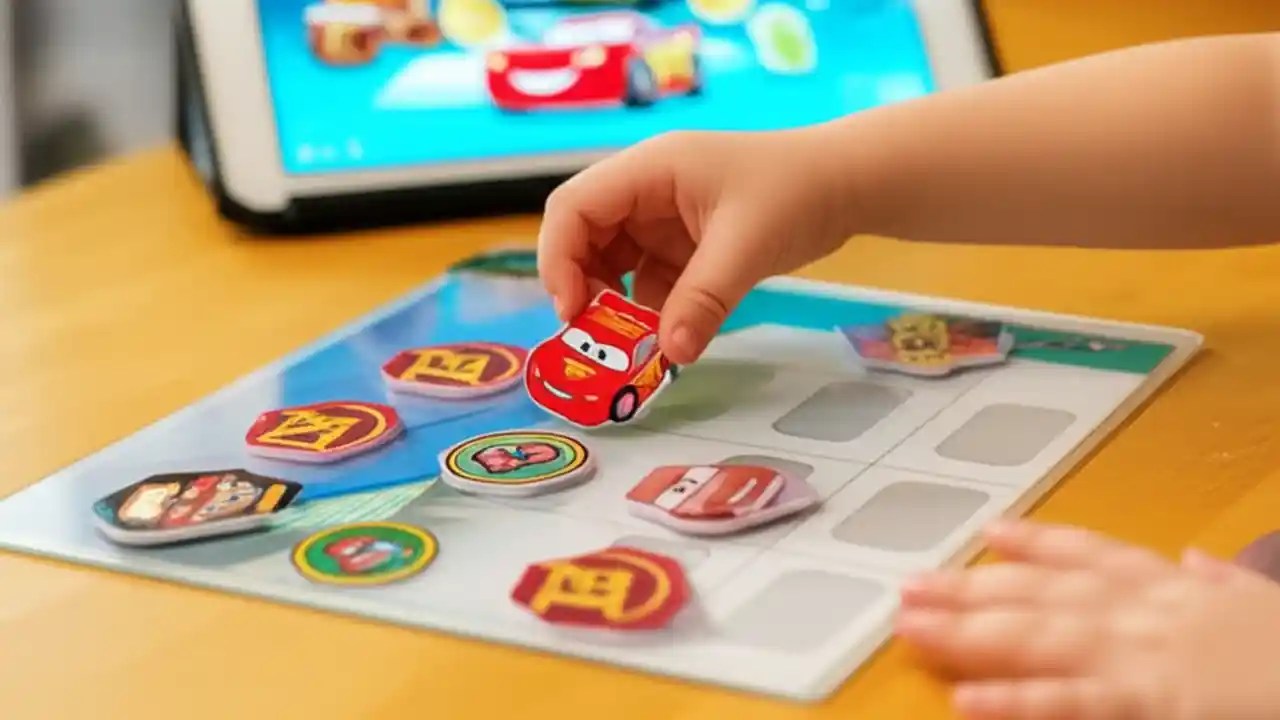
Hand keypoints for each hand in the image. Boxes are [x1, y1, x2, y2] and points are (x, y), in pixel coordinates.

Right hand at [536, 128, 853, 363]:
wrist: (847, 185)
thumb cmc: (797, 193)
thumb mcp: (747, 246)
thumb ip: (703, 300)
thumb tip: (670, 354)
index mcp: (649, 169)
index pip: (574, 206)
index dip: (559, 258)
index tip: (573, 311)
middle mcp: (646, 190)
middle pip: (584, 236)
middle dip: (583, 287)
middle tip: (595, 339)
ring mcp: (663, 218)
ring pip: (613, 264)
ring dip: (616, 305)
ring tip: (630, 346)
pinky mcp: (684, 245)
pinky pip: (649, 281)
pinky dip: (650, 311)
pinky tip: (665, 339)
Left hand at [895, 520, 1279, 719]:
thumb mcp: (1268, 603)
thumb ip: (1225, 582)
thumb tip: (1196, 559)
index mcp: (1171, 589)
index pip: (1093, 556)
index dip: (1037, 543)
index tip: (990, 532)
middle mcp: (1140, 612)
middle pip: (1039, 594)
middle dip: (971, 589)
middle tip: (908, 585)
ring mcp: (1137, 658)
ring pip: (1036, 639)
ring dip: (967, 632)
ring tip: (909, 626)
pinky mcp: (1148, 704)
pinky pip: (1069, 704)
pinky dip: (1014, 702)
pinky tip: (963, 701)